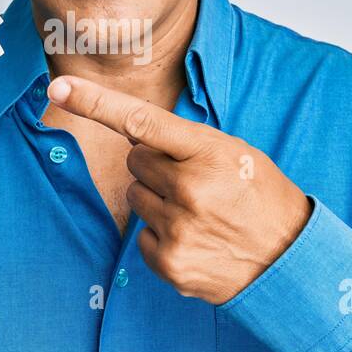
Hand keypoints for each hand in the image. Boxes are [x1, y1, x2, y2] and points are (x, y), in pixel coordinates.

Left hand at [47, 75, 313, 304]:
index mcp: (209, 153)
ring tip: (199, 213)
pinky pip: (141, 237)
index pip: (142, 121)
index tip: (59, 87)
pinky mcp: (171, 264)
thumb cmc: (261, 198)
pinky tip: (195, 240)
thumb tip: (132, 133)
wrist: (291, 261)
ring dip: (158, 201)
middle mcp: (191, 189)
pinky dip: (161, 237)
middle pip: (134, 161)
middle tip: (194, 183)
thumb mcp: (235, 154)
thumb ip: (185, 142)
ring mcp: (179, 229)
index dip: (95, 103)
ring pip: (135, 197)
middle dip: (155, 167)